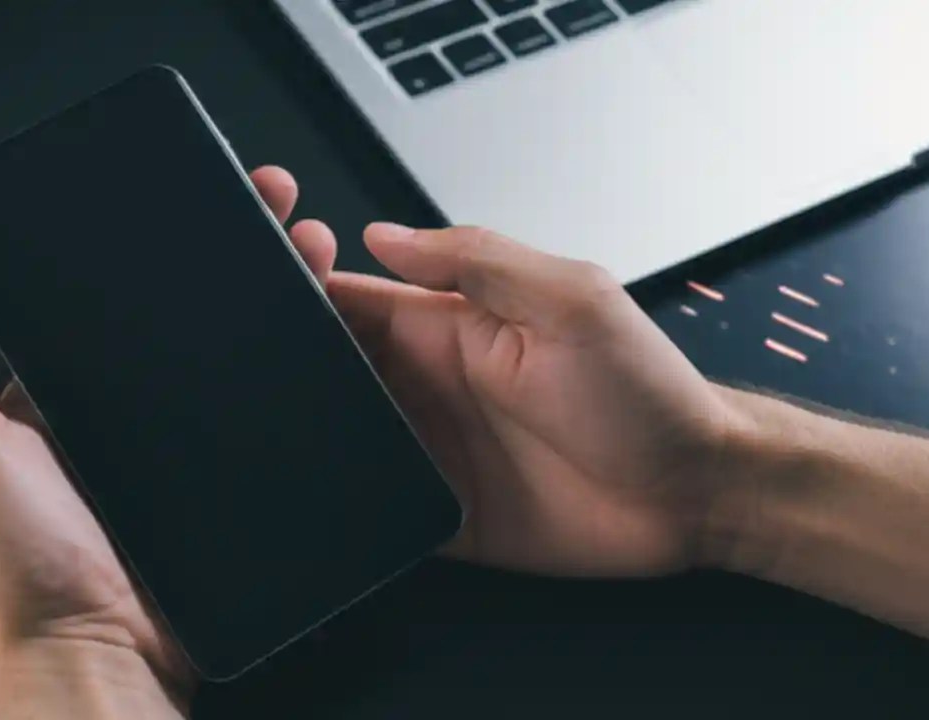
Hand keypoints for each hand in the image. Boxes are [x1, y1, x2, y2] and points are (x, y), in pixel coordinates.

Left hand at [0, 167, 309, 716]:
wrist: (104, 651)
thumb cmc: (22, 558)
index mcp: (52, 394)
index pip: (102, 297)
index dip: (141, 240)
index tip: (180, 191)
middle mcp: (116, 413)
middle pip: (178, 315)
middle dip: (229, 252)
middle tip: (271, 204)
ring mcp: (176, 444)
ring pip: (230, 353)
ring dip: (274, 297)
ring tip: (310, 247)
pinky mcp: (224, 475)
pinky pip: (258, 412)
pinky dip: (291, 369)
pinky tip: (323, 327)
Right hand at [286, 215, 740, 575]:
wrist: (693, 495)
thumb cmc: (645, 390)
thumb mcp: (571, 301)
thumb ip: (479, 261)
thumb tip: (384, 234)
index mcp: (447, 328)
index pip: (351, 298)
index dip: (301, 279)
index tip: (265, 266)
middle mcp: (424, 389)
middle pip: (327, 368)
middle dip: (277, 357)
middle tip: (236, 356)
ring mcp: (426, 454)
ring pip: (332, 436)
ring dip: (294, 430)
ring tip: (249, 424)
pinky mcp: (434, 516)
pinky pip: (365, 508)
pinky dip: (329, 504)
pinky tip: (298, 498)